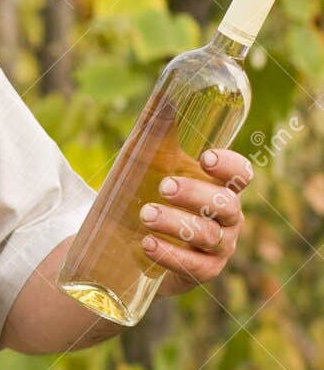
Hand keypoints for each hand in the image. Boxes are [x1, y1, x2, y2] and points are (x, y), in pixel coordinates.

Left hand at [139, 148, 251, 296]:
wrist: (128, 245)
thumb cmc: (148, 197)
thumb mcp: (149, 165)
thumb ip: (159, 134)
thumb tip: (167, 97)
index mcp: (221, 187)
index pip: (241, 175)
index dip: (230, 166)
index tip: (206, 157)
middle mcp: (227, 218)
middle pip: (225, 204)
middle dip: (195, 194)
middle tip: (163, 186)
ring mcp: (218, 247)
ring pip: (207, 235)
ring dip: (176, 223)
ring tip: (145, 214)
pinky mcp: (201, 272)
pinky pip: (194, 266)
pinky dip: (170, 255)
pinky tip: (146, 244)